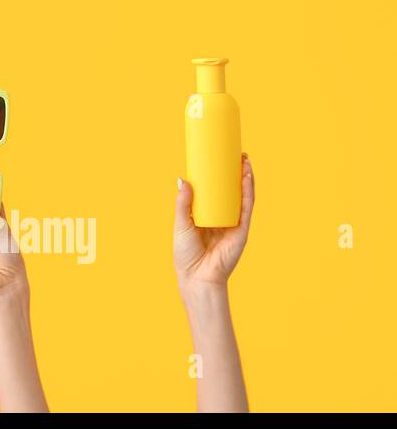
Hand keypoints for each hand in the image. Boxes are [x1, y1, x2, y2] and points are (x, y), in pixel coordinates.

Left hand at [175, 154, 253, 295]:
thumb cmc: (186, 253)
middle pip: (233, 190)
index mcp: (209, 214)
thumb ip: (182, 203)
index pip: (217, 191)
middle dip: (236, 172)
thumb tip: (182, 179)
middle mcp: (224, 217)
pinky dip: (248, 192)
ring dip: (245, 177)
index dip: (220, 175)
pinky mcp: (241, 230)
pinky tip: (247, 178)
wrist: (196, 276)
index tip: (220, 157)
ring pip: (243, 196)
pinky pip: (247, 207)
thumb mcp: (181, 223)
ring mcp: (234, 223)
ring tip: (244, 160)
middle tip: (236, 152)